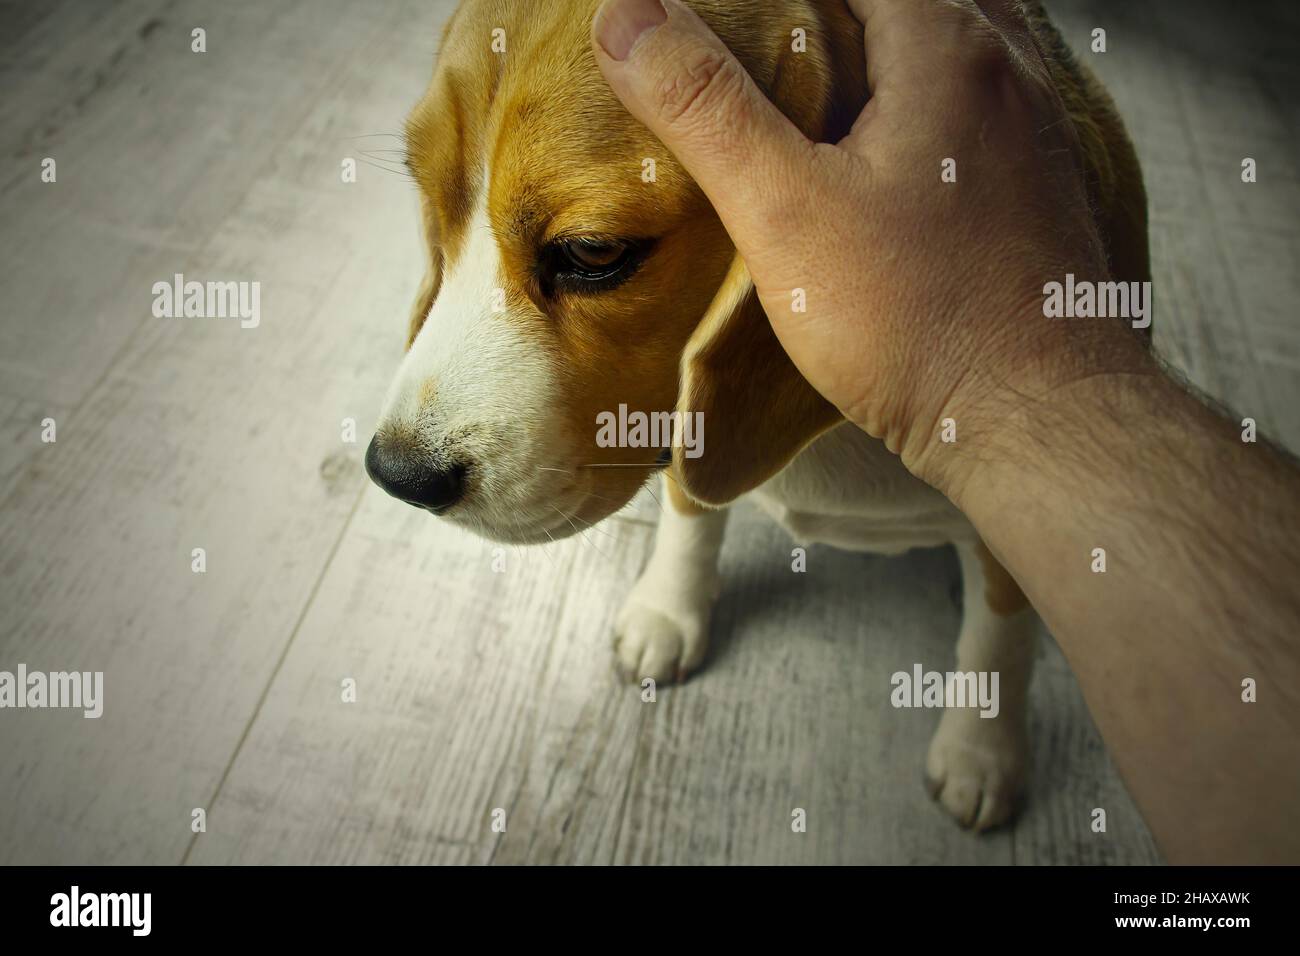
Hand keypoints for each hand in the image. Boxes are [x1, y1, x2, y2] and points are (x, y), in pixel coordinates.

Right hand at [592, 0, 1144, 495]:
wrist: (1033, 419)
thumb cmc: (917, 321)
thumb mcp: (784, 211)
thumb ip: (706, 108)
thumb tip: (627, 17)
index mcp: (945, 46)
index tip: (724, 17)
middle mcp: (1005, 69)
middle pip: (907, 2)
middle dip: (832, 12)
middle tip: (766, 39)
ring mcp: (1034, 128)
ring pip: (953, 43)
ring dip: (886, 46)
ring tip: (818, 76)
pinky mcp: (1041, 187)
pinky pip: (981, 102)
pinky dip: (928, 94)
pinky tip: (893, 144)